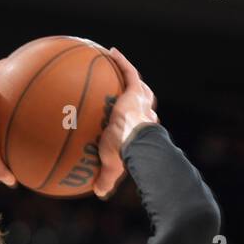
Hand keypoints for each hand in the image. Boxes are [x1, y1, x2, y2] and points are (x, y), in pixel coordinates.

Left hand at [93, 47, 158, 199]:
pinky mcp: (135, 89)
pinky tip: (110, 50)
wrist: (136, 142)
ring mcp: (141, 99)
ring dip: (129, 74)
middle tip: (125, 90)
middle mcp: (145, 113)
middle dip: (137, 94)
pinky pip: (128, 70)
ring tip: (116, 63)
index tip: (127, 115)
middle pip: (144, 100)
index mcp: (142, 130)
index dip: (137, 117)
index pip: (141, 121)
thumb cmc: (126, 155)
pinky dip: (121, 60)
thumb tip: (97, 193)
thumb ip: (106, 178)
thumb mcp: (113, 167)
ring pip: (138, 84)